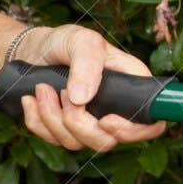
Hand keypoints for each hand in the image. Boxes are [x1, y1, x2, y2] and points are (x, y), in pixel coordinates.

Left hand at [16, 24, 168, 152]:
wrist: (31, 51)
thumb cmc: (64, 43)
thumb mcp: (79, 39)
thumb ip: (86, 63)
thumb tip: (83, 99)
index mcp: (130, 87)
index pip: (150, 124)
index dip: (134, 132)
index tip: (106, 120)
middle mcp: (113, 111)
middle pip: (107, 142)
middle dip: (78, 122)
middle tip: (62, 92)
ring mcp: (89, 125)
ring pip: (76, 143)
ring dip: (52, 117)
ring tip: (42, 88)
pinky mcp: (64, 132)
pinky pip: (52, 140)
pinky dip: (37, 121)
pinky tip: (31, 99)